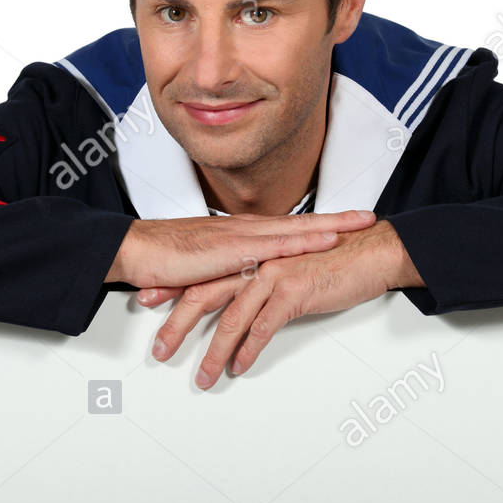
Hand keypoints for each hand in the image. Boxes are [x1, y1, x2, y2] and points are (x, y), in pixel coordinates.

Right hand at [105, 209, 377, 288]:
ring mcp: (239, 237)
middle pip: (301, 222)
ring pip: (295, 228)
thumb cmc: (161, 259)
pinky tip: (324, 239)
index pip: (287, 226)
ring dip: (330, 225)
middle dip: (337, 218)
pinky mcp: (231, 250)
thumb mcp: (204, 269)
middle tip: (369, 217)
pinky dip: (304, 240)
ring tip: (359, 224)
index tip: (345, 221)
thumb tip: (244, 285)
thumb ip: (226, 273)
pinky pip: (276, 244)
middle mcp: (244, 229)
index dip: (318, 223)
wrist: (132, 250)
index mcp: (239, 233)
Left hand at [144, 219, 421, 388]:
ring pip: (230, 318)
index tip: (150, 305)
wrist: (371, 250)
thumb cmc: (334, 258)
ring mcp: (272, 275)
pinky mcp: (292, 291)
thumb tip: (244, 296)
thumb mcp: (288, 263)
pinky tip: (239, 367)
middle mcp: (256, 261)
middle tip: (161, 351)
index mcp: (252, 253)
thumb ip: (262, 276)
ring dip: (212, 351)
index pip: (203, 273)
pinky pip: (262, 328)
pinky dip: (247, 351)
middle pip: (204, 294)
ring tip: (202, 376)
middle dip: (178, 325)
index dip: (174, 290)